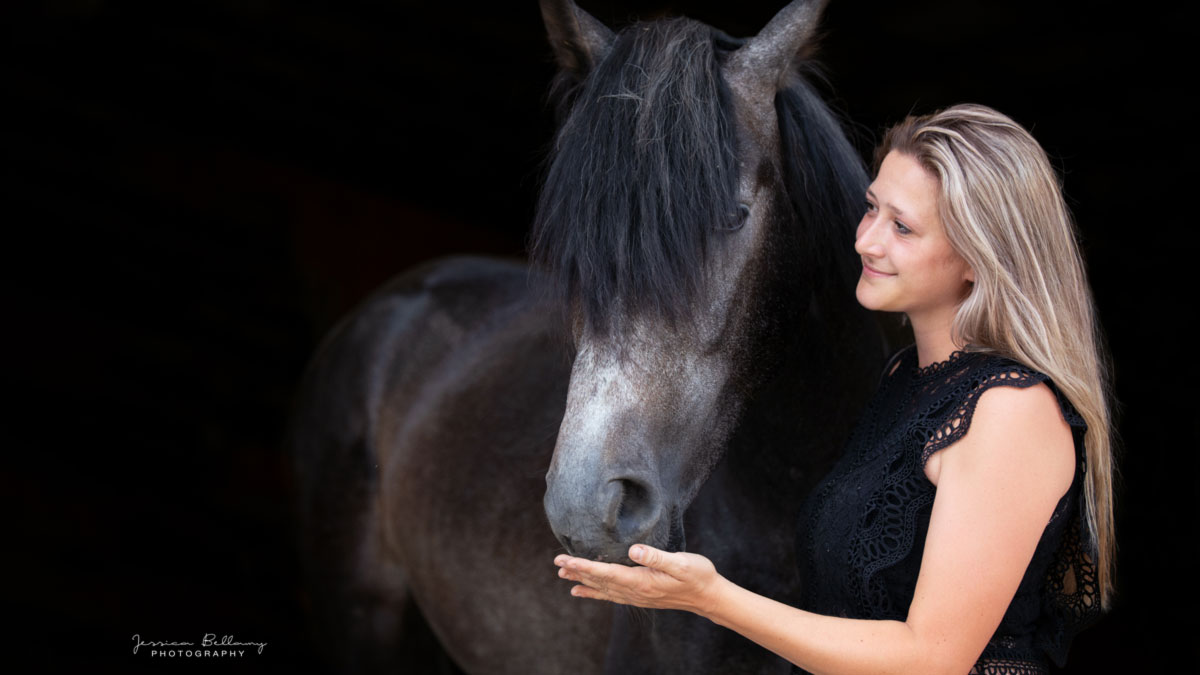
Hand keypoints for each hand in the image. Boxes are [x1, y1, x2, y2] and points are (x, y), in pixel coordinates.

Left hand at [554, 544, 722, 614]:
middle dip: (578, 572)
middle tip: (557, 565)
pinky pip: (611, 595)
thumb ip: (656, 556)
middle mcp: (636, 591)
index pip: (607, 573)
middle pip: (600, 581)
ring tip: (564, 577)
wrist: (708, 597)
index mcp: (642, 581)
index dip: (585, 567)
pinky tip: (583, 591)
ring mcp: (637, 596)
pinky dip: (595, 592)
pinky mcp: (640, 596)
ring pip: (603, 589)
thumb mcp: (681, 563)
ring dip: (583, 582)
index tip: (566, 561)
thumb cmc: (698, 575)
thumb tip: (634, 549)